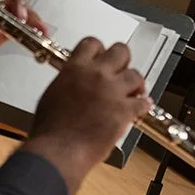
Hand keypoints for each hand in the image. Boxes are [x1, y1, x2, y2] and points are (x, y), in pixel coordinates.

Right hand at [24, 38, 151, 192]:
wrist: (59, 150)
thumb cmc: (51, 130)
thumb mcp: (51, 95)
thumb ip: (67, 82)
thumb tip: (73, 83)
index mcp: (75, 69)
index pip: (92, 44)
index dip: (100, 50)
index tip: (102, 58)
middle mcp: (95, 75)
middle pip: (120, 51)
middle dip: (123, 61)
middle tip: (121, 72)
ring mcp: (112, 91)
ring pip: (136, 75)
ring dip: (136, 84)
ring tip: (134, 92)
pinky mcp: (124, 110)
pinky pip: (143, 102)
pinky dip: (143, 105)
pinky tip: (141, 109)